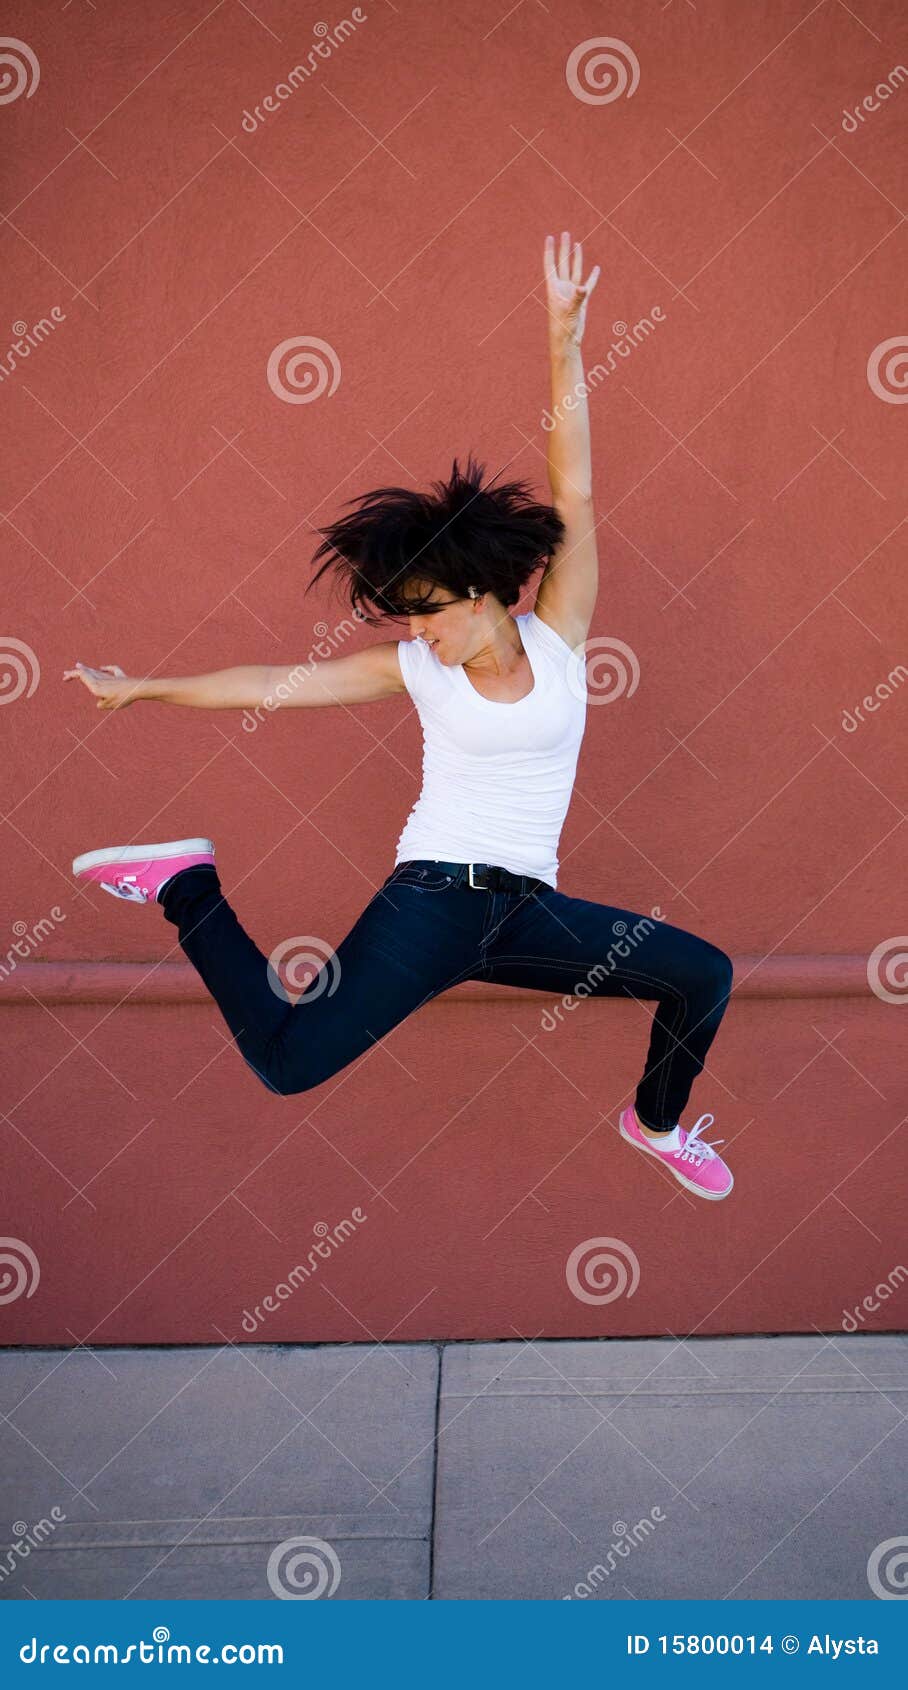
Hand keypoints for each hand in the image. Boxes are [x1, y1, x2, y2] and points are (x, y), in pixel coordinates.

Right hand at [63, 662, 142, 709]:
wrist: (138, 688)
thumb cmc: (122, 697)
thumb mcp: (108, 704)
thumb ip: (101, 704)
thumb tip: (100, 702)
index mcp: (96, 685)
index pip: (81, 675)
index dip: (72, 675)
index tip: (64, 678)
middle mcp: (102, 678)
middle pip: (86, 672)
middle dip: (75, 672)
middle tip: (66, 673)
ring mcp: (111, 677)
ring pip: (95, 671)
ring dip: (86, 669)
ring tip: (79, 666)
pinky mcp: (120, 677)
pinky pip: (111, 670)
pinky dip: (105, 669)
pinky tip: (101, 668)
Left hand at [544, 230, 599, 345]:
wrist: (567, 341)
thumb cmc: (563, 328)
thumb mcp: (569, 312)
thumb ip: (577, 298)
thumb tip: (583, 288)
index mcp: (554, 289)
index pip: (551, 265)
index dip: (549, 251)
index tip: (550, 237)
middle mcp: (562, 288)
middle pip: (563, 263)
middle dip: (564, 249)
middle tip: (565, 233)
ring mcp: (572, 293)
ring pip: (575, 271)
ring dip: (576, 258)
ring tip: (577, 244)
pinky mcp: (582, 301)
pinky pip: (588, 286)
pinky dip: (593, 278)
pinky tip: (596, 269)